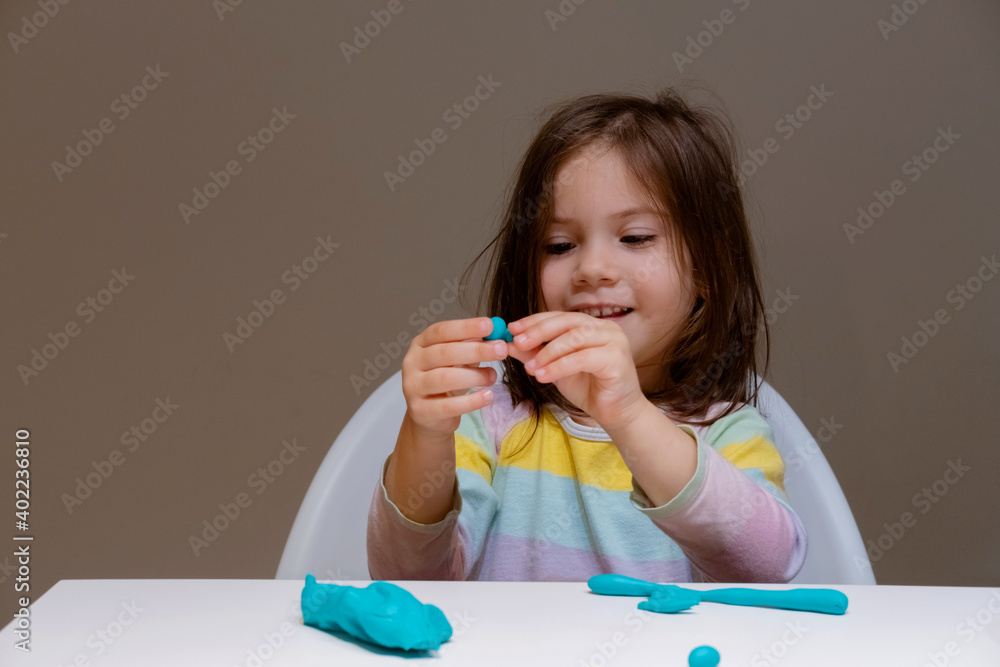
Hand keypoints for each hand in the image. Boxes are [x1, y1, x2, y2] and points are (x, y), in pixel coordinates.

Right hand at [400, 317, 508, 440]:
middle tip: (501, 349)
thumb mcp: (457, 359)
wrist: (431, 415)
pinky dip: (471, 401)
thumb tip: (493, 332)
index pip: (441, 331)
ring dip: (475, 376)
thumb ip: (470, 345)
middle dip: (476, 350)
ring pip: (445, 378)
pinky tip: (487, 396)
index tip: (490, 326)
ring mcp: (413, 387)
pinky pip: (447, 406)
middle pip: (444, 353)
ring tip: (493, 376)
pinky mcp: (420, 411)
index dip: (465, 327)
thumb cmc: (446, 379)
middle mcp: (413, 363)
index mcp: (421, 344)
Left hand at [506, 312, 648, 430]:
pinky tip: (543, 376)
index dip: (535, 321)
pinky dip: (559, 366)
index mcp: (591, 326)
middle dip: (539, 332)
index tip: (512, 329)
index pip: (560, 316)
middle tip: (518, 342)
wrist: (615, 413)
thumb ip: (535, 354)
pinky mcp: (617, 359)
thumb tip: (508, 343)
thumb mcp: (555, 368)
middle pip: (567, 322)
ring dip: (548, 353)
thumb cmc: (589, 388)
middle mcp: (606, 328)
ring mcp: (614, 341)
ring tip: (530, 368)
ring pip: (574, 339)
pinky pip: (582, 358)